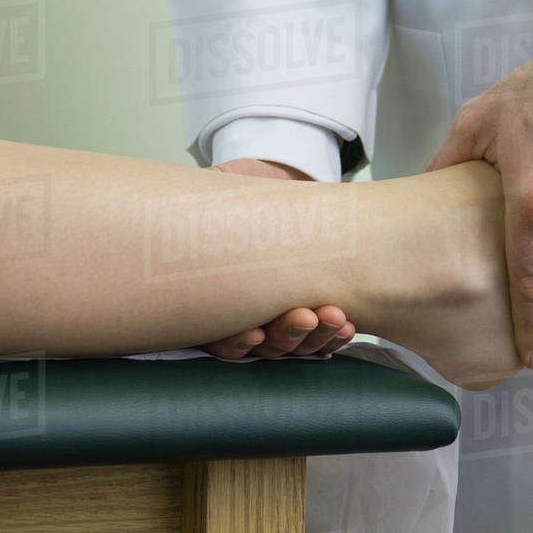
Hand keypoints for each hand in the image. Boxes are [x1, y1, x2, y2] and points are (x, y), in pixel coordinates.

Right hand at [200, 158, 355, 358]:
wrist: (280, 185)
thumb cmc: (240, 195)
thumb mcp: (215, 193)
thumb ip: (202, 208)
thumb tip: (185, 209)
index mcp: (214, 296)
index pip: (218, 338)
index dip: (235, 342)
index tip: (255, 333)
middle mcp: (247, 313)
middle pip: (263, 346)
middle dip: (287, 335)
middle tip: (306, 316)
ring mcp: (282, 314)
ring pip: (297, 345)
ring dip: (317, 336)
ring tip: (335, 316)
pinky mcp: (314, 306)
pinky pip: (325, 335)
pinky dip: (336, 335)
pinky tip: (347, 325)